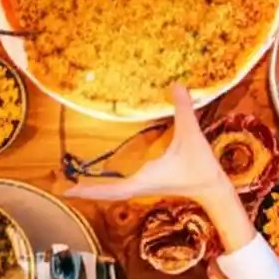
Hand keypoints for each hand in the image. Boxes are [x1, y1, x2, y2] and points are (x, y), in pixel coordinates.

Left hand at [65, 84, 230, 206]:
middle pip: (107, 193)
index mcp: (144, 179)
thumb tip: (177, 85)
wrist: (213, 188)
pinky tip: (104, 183)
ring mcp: (144, 188)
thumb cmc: (200, 166)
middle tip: (64, 191)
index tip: (68, 192)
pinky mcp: (150, 186)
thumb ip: (183, 109)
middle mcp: (140, 187)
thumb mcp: (191, 134)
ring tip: (77, 188)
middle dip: (87, 193)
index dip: (90, 190)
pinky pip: (123, 188)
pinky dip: (110, 188)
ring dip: (97, 191)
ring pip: (115, 193)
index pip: (111, 188)